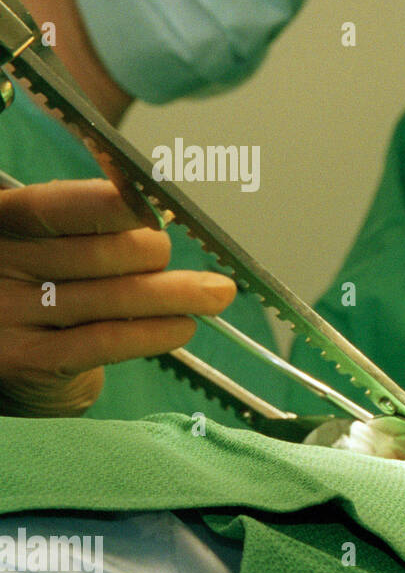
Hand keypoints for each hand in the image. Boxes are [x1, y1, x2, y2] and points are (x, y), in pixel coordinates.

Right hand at [0, 179, 236, 416]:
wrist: (11, 369)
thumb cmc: (47, 295)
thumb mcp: (55, 250)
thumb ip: (97, 228)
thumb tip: (166, 211)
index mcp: (5, 222)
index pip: (59, 205)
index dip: (115, 203)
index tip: (164, 205)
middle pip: (100, 252)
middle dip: (155, 256)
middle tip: (187, 266)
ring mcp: (7, 314)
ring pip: (114, 296)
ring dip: (178, 295)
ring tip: (216, 295)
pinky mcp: (28, 362)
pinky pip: (107, 341)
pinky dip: (155, 333)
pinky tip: (183, 328)